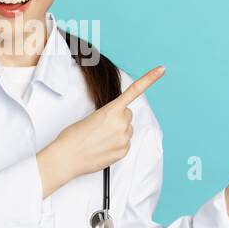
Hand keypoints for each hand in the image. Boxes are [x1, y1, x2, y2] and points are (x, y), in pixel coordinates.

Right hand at [36, 66, 165, 198]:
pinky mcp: (124, 151)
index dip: (150, 78)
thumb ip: (108, 116)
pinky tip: (103, 147)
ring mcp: (124, 138)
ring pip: (127, 129)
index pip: (134, 91)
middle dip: (117, 118)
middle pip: (127, 115)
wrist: (67, 157)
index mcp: (112, 110)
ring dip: (117, 132)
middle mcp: (122, 123)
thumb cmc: (73, 136)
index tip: (161, 69)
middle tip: (101, 126)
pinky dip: (116, 144)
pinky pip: (125, 143)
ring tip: (99, 139)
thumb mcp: (91, 117)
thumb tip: (115, 123)